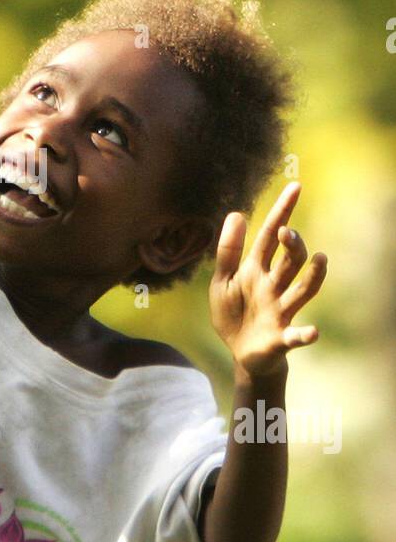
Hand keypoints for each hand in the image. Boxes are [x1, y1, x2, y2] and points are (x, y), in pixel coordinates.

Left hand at [208, 181, 327, 378]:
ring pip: (301, 291)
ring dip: (311, 277)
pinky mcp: (280, 338)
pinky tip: (312, 332)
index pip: (269, 237)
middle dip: (291, 246)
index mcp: (256, 270)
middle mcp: (274, 287)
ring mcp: (280, 311)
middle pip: (289, 261)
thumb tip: (237, 212)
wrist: (239, 354)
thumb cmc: (234, 314)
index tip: (295, 187)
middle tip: (286, 232)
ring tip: (319, 259)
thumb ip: (228, 250)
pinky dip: (305, 334)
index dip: (282, 212)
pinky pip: (296, 336)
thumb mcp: (222, 280)